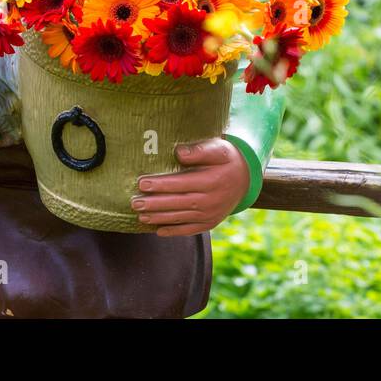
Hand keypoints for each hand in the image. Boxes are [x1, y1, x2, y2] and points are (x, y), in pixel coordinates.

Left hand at [131, 138, 249, 236]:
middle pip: (178, 203)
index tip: (142, 183)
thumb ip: (199, 151)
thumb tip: (179, 153)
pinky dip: (174, 231)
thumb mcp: (218, 149)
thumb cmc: (227, 159)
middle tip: (135, 202)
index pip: (182, 184)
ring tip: (140, 216)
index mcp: (212, 180)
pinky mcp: (210, 223)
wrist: (246, 179)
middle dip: (155, 204)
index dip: (161, 184)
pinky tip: (158, 231)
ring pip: (181, 217)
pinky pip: (190, 229)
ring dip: (159, 217)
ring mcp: (210, 214)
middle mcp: (211, 200)